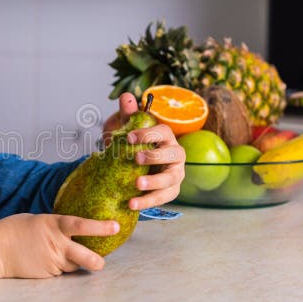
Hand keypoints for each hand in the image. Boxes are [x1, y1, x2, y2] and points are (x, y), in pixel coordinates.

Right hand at [0, 213, 119, 277]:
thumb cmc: (14, 230)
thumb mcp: (38, 220)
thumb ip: (56, 226)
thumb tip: (73, 229)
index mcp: (53, 225)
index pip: (82, 225)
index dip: (100, 227)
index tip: (115, 226)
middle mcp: (56, 244)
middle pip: (86, 257)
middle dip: (97, 262)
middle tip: (100, 262)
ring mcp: (51, 262)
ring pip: (73, 266)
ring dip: (73, 263)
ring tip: (59, 255)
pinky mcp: (46, 275)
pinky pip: (60, 273)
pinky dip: (58, 268)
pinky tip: (45, 261)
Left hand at [102, 93, 185, 210]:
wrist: (135, 168)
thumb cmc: (135, 146)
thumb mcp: (129, 131)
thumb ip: (129, 115)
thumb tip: (126, 97)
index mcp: (166, 138)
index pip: (164, 132)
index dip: (148, 134)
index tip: (129, 137)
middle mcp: (176, 155)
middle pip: (174, 154)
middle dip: (155, 156)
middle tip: (136, 159)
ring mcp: (176, 174)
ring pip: (171, 179)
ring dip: (154, 183)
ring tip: (136, 185)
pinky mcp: (171, 191)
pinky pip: (163, 197)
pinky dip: (148, 201)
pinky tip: (132, 204)